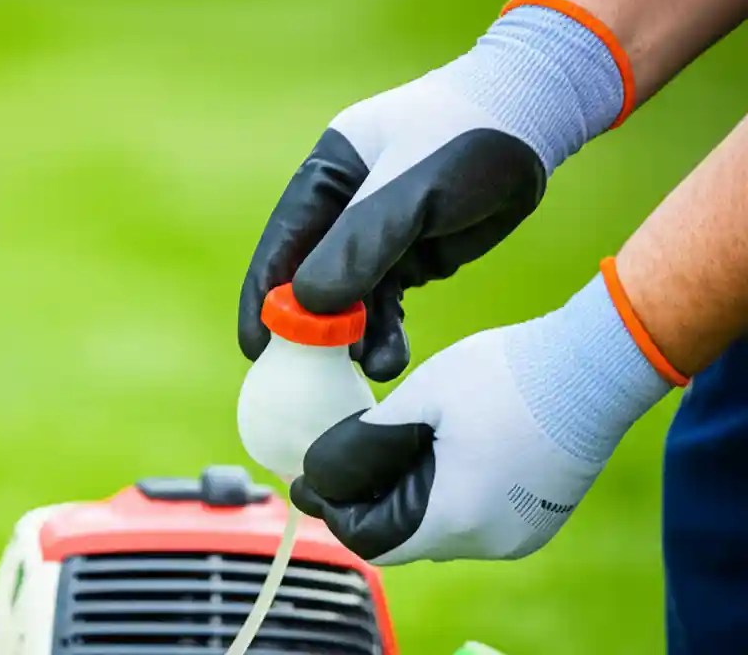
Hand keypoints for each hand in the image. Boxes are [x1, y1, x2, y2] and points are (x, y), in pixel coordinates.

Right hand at [238, 4, 626, 380]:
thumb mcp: (409, 192)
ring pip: (354, 297)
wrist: (534, 123)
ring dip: (357, 335)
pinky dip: (387, 330)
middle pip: (312, 278)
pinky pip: (389, 301)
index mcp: (325, 178)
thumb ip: (359, 248)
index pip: (282, 244)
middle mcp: (343, 209)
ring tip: (374, 367)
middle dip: (313, 326)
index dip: (264, 297)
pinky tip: (390, 358)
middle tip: (310, 373)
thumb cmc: (464, 138)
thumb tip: (307, 305)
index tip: (257, 346)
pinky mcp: (414, 256)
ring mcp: (378, 236)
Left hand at [289, 270, 671, 563]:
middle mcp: (489, 541)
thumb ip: (367, 439)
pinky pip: (478, 521)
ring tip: (392, 453)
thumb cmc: (506, 376)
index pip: (374, 542)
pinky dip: (450, 497)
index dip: (339, 514)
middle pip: (407, 538)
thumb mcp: (420, 399)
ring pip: (442, 530)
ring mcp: (520, 534)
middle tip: (347, 463)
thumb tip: (325, 467)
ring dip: (412, 499)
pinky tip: (441, 456)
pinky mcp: (539, 518)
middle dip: (373, 504)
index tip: (315, 482)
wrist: (593, 366)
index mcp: (453, 517)